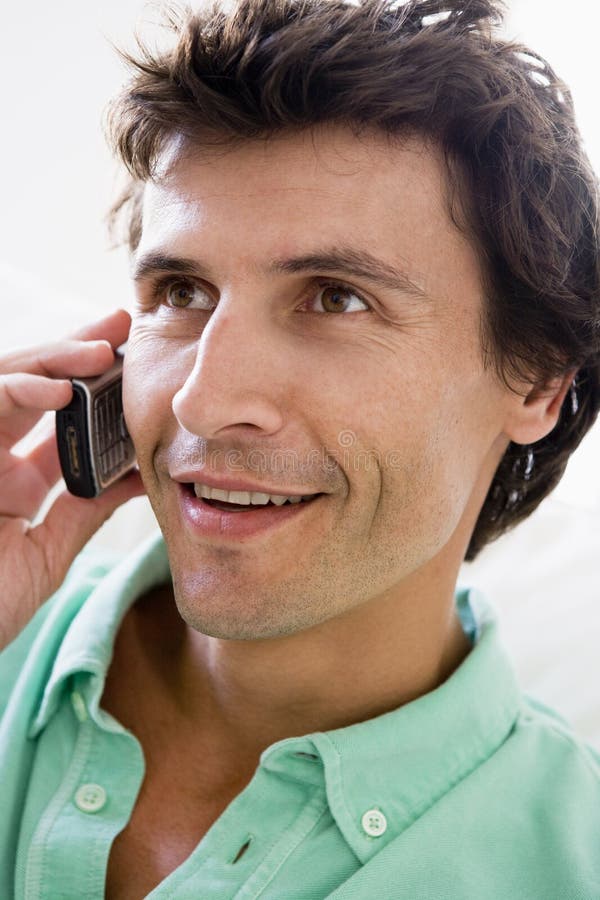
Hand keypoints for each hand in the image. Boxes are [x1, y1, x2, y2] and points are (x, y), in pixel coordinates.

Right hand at [0, 309, 144, 650]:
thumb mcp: (46, 554)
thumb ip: (83, 513)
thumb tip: (137, 475)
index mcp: (12, 481)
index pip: (55, 419)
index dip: (92, 388)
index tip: (132, 364)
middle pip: (29, 385)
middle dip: (74, 350)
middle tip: (120, 326)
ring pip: (3, 380)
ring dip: (51, 359)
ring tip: (102, 350)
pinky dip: (17, 390)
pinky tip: (60, 391)